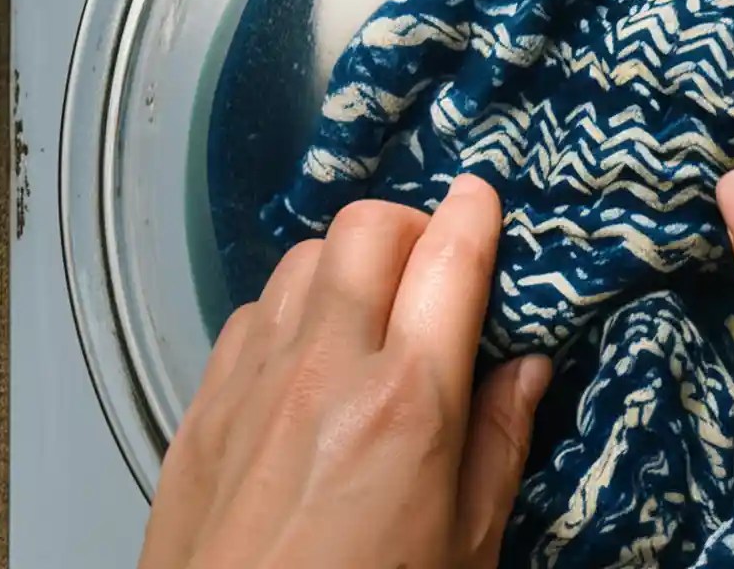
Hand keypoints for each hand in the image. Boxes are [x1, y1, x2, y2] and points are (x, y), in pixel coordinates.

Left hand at [138, 175, 550, 568]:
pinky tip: (310, 356)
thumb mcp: (467, 542)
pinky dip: (293, 308)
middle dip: (410, 226)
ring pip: (303, 258)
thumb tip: (528, 365)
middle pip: (366, 230)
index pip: (449, 260)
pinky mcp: (205, 403)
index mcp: (409, 403)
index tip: (485, 199)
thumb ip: (500, 439)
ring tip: (374, 310)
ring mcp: (254, 380)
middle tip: (434, 270)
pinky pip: (253, 311)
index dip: (475, 215)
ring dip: (349, 264)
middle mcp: (326, 370)